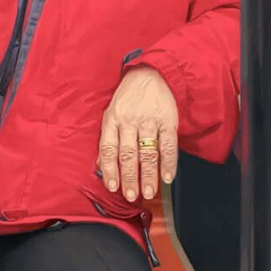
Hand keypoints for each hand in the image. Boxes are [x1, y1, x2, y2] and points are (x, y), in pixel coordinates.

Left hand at [98, 66, 178, 202]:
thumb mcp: (111, 113)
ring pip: (148, 153)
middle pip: (128, 155)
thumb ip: (108, 139)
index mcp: (112, 119)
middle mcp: (129, 121)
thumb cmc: (129, 97)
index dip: (110, 170)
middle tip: (131, 195)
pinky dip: (169, 163)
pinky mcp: (168, 121)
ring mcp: (149, 121)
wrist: (151, 74)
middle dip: (129, 178)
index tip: (113, 186)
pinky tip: (167, 177)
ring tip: (149, 192)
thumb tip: (101, 166)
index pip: (108, 149)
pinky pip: (169, 145)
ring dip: (149, 175)